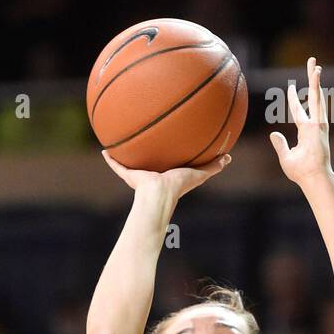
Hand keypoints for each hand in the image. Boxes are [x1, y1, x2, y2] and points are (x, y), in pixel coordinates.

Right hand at [102, 149, 230, 202]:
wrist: (159, 194)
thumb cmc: (178, 187)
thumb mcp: (199, 174)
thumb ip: (213, 167)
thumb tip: (228, 157)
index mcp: (167, 175)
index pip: (168, 163)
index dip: (168, 156)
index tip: (168, 145)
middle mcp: (152, 175)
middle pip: (148, 161)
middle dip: (146, 152)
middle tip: (144, 138)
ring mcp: (139, 175)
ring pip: (130, 163)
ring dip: (125, 154)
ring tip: (120, 138)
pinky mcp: (129, 176)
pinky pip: (117, 166)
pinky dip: (111, 160)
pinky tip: (105, 149)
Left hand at [270, 56, 331, 185]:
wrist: (312, 177)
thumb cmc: (301, 172)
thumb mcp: (285, 157)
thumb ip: (280, 145)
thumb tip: (273, 134)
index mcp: (305, 131)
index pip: (299, 110)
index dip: (294, 99)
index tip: (292, 86)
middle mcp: (314, 123)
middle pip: (312, 97)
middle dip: (312, 81)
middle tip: (312, 63)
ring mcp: (318, 122)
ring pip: (316, 96)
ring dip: (315, 79)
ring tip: (315, 64)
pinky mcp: (319, 122)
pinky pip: (317, 101)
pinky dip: (316, 87)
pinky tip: (316, 74)